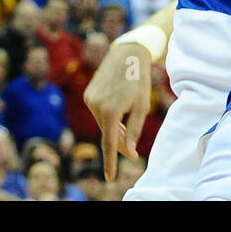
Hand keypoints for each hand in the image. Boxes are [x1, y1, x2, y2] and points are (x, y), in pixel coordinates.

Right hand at [84, 40, 151, 180]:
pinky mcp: (88, 94)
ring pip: (103, 123)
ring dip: (114, 127)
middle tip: (131, 145)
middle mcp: (95, 105)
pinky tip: (118, 106)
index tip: (109, 178)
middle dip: (119, 140)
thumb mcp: (142, 107)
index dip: (110, 162)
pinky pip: (98, 113)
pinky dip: (108, 117)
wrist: (127, 53)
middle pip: (107, 133)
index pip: (110, 143)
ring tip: (128, 116)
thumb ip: (134, 131)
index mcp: (110, 111)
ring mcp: (89, 99)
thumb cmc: (139, 80)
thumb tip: (130, 153)